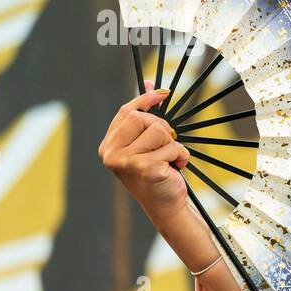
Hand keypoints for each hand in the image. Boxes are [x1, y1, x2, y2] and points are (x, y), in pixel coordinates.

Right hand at [99, 79, 189, 219]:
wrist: (165, 206)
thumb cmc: (157, 174)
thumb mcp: (147, 145)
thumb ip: (146, 116)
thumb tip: (151, 84)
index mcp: (108, 146)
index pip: (126, 112)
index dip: (145, 99)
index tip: (163, 93)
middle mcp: (111, 153)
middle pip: (142, 118)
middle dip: (162, 129)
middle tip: (166, 146)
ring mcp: (126, 161)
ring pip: (159, 131)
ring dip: (172, 144)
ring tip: (169, 160)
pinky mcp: (144, 167)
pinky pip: (173, 147)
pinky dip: (181, 156)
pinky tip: (175, 169)